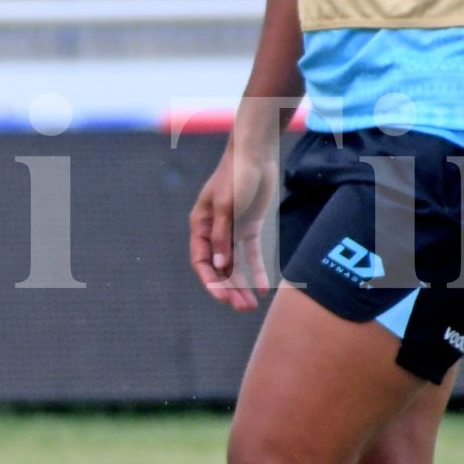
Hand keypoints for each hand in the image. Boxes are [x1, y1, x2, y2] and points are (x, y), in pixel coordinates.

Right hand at [189, 119, 278, 311]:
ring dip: (241, 286)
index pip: (201, 261)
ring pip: (235, 266)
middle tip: (241, 308)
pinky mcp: (250, 228)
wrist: (256, 155)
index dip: (211, 282)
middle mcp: (214, 233)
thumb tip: (221, 266)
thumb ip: (223, 236)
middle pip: (219, 269)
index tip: (223, 297)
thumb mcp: (227, 206)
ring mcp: (232, 231)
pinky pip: (251, 255)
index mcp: (200, 226)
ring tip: (250, 306)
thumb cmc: (236, 176)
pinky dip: (256, 271)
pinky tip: (263, 287)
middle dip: (229, 290)